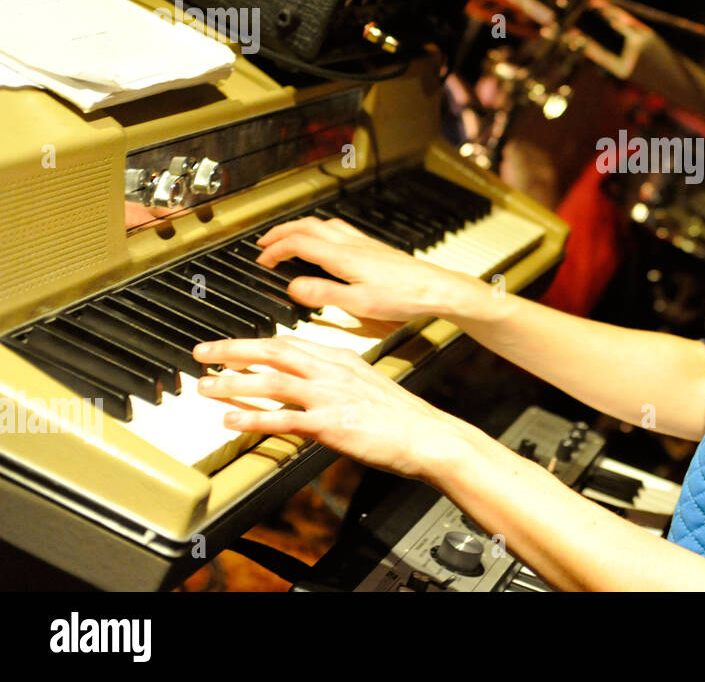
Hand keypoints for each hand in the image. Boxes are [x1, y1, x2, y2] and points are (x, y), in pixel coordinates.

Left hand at [195, 335, 479, 479]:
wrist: (429, 436)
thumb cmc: (403, 417)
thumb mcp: (368, 385)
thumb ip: (337, 380)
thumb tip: (312, 384)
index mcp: (342, 359)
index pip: (289, 343)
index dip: (254, 342)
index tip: (230, 345)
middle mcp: (333, 372)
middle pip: (274, 352)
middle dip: (233, 350)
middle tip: (202, 352)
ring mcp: (330, 397)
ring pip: (272, 381)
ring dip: (234, 383)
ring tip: (206, 385)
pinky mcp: (330, 425)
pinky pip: (284, 419)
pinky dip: (254, 419)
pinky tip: (231, 421)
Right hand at [254, 216, 492, 322]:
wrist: (436, 288)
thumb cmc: (404, 297)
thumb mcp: (358, 304)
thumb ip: (323, 294)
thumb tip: (293, 288)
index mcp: (343, 257)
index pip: (298, 244)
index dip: (275, 250)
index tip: (262, 261)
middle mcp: (352, 244)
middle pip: (308, 227)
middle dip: (281, 232)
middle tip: (264, 243)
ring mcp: (364, 243)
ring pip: (324, 224)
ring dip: (301, 228)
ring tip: (288, 237)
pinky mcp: (375, 247)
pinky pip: (340, 229)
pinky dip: (321, 230)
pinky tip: (327, 240)